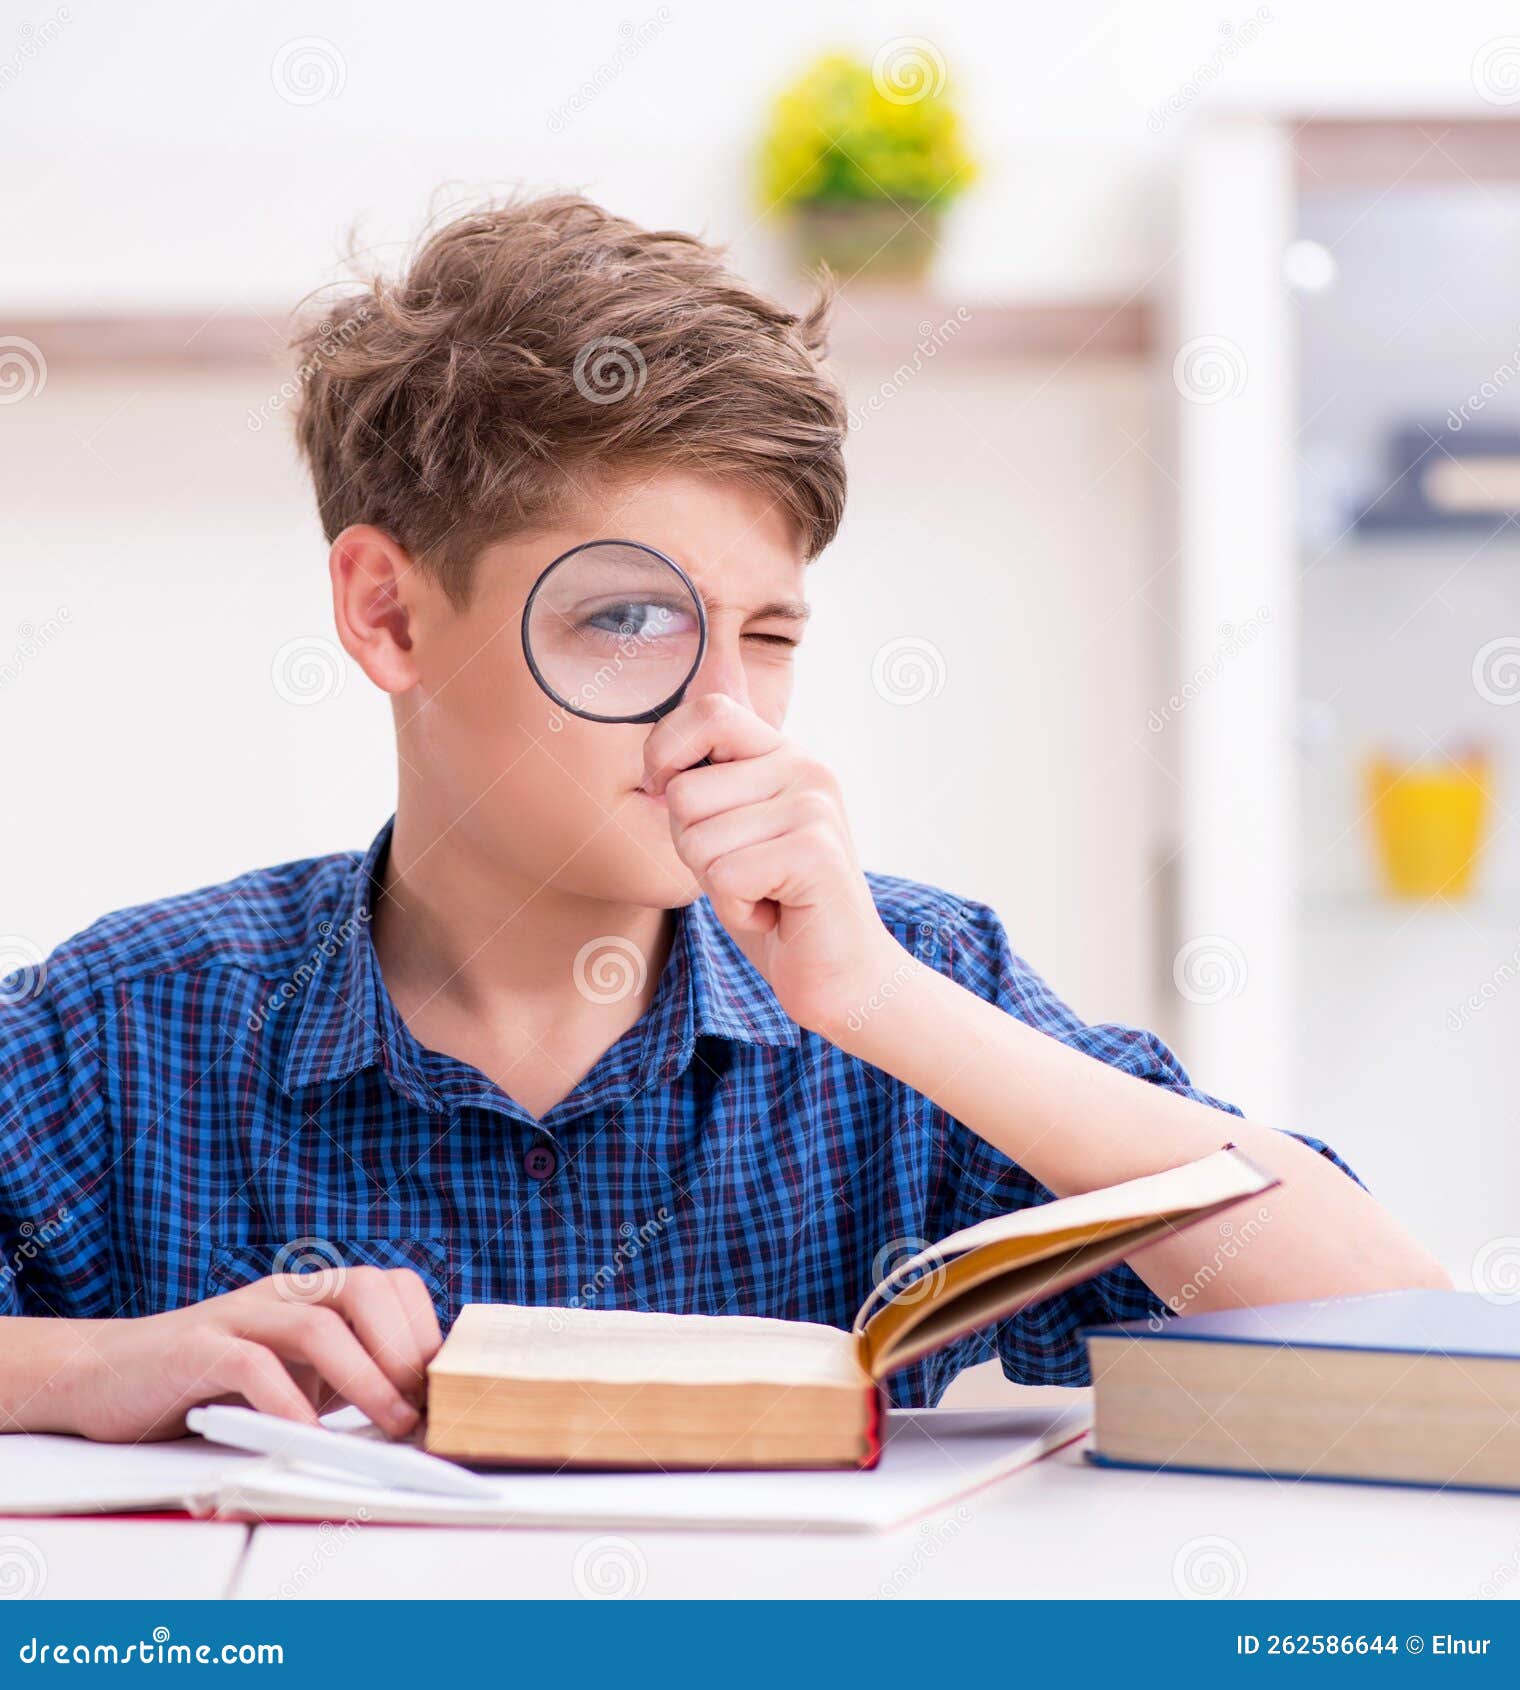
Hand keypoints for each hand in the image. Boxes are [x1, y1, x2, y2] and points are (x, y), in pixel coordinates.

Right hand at [45, 1268, 441, 1442]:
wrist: (113, 1374)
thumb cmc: (216, 1379)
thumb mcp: (297, 1372)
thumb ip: (348, 1376)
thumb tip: (419, 1412)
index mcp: (316, 1293)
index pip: (392, 1284)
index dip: (423, 1330)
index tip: (440, 1386)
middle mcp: (284, 1293)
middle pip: (363, 1288)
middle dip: (401, 1348)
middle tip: (417, 1406)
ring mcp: (239, 1314)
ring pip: (316, 1324)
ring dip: (363, 1377)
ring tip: (387, 1425)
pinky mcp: (197, 1348)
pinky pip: (251, 1364)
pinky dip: (287, 1400)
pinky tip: (306, 1435)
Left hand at [643, 693, 909, 1037]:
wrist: (843, 975)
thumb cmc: (777, 905)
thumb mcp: (734, 828)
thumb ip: (713, 770)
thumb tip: (698, 697)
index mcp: (785, 754)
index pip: (708, 711)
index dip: (666, 754)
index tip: (673, 799)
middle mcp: (805, 769)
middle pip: (684, 793)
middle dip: (693, 849)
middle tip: (745, 872)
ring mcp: (814, 809)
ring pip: (697, 839)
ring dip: (717, 885)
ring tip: (764, 893)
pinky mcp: (815, 854)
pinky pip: (724, 876)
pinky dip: (738, 910)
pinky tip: (775, 915)